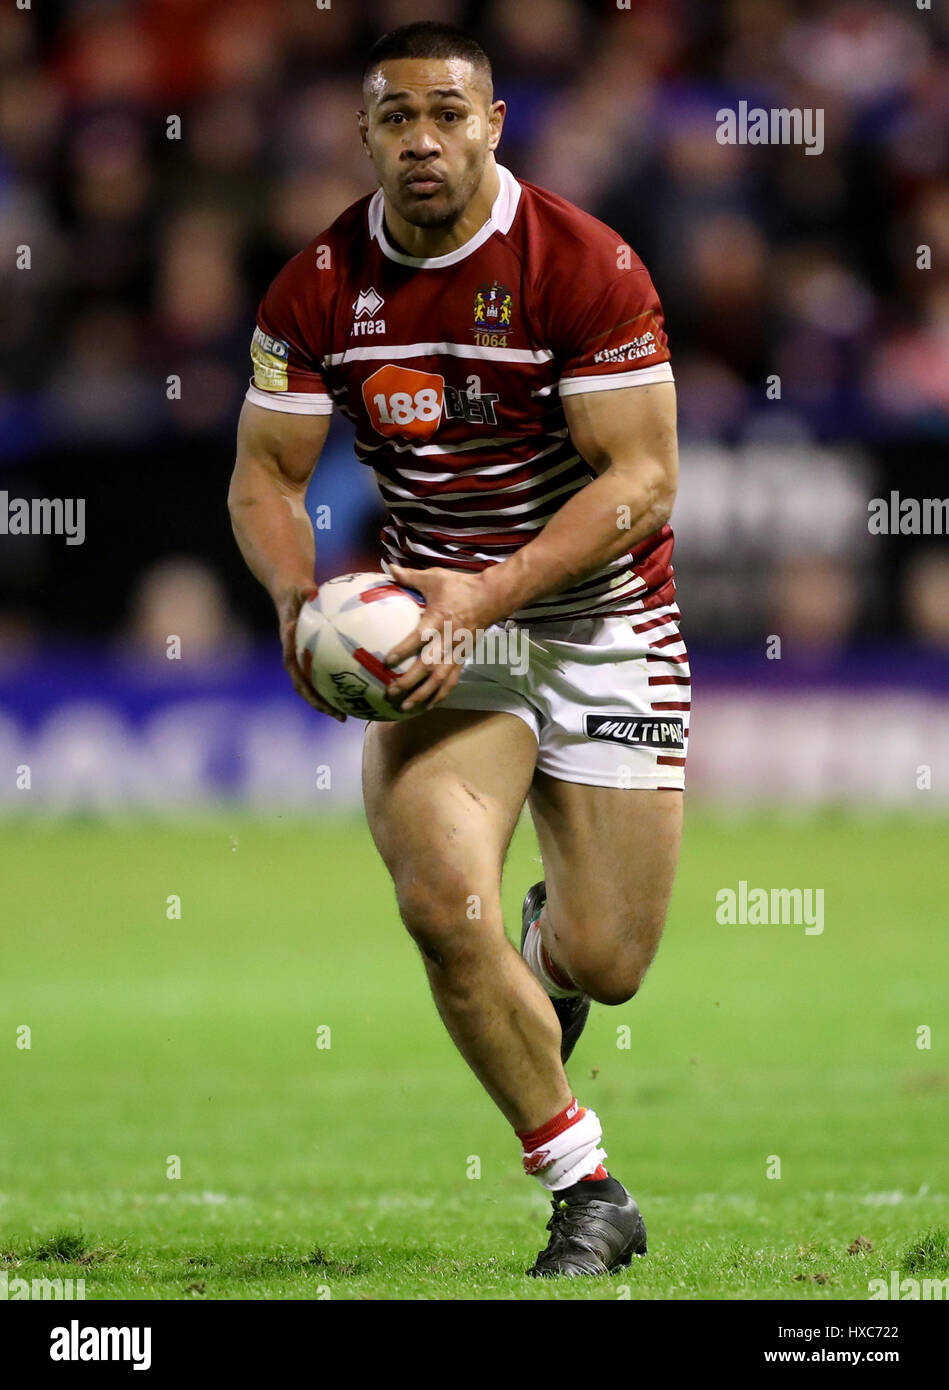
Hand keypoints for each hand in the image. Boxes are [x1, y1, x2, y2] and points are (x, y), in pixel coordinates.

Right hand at [276, 583, 345, 721]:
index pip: (297, 676)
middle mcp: (297, 657)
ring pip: (319, 684)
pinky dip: (344, 679)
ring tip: (356, 710)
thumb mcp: (299, 590)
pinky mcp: (316, 655)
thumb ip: (304, 593)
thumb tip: (310, 590)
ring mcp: (306, 658)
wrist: (288, 591)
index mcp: (291, 648)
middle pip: (309, 689)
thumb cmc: (295, 591)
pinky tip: (366, 683)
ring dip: (334, 698)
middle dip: (324, 705)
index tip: (322, 704)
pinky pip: (330, 670)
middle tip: (343, 717)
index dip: (309, 693)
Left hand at [384, 563, 502, 711]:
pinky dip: (440, 695)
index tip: (388, 661)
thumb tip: (387, 567)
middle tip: (391, 692)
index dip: (404, 650)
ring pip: (440, 679)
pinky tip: (427, 706)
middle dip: (410, 681)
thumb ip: (410, 576)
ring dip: (423, 694)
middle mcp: (449, 640)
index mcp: (439, 619)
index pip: (420, 638)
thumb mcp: (435, 577)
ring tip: (405, 707)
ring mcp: (457, 652)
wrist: (491, 598)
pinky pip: (451, 680)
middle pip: (429, 666)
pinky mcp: (463, 658)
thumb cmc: (460, 587)